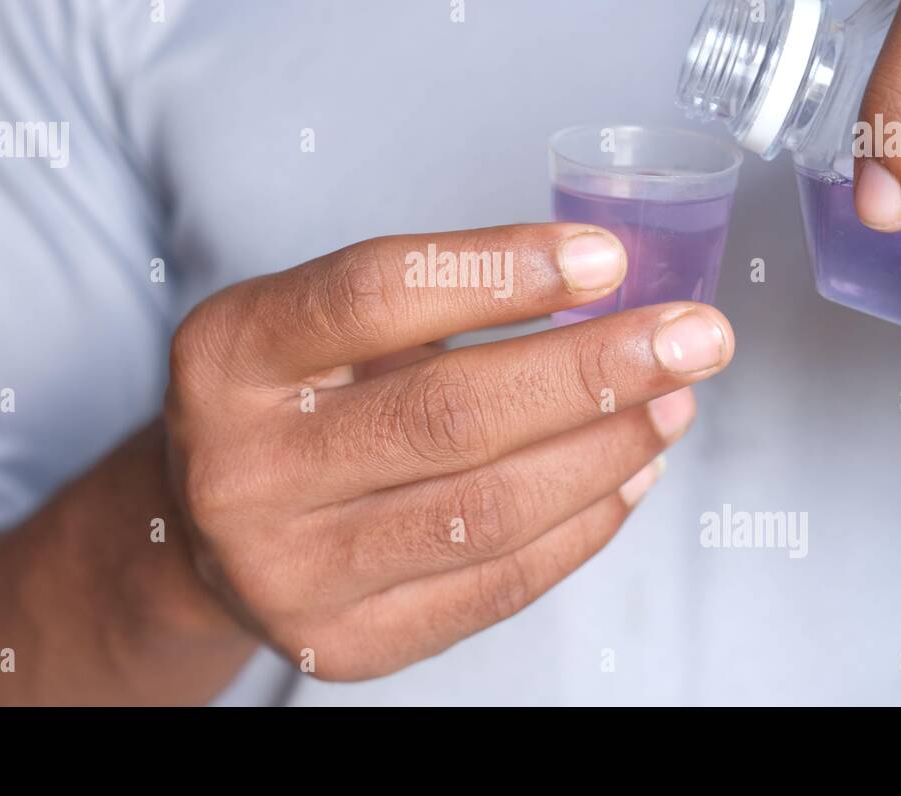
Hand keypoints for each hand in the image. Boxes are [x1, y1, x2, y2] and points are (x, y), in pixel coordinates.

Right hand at [163, 223, 733, 678]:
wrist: (206, 528)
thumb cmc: (287, 400)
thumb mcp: (315, 323)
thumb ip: (432, 303)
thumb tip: (604, 294)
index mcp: (230, 356)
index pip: (373, 295)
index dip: (499, 271)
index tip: (608, 258)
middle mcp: (244, 469)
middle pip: (448, 414)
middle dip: (595, 371)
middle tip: (694, 338)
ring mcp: (290, 570)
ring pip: (487, 510)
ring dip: (606, 450)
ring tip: (671, 403)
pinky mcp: (344, 644)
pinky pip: (496, 586)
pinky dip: (583, 526)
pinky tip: (629, 475)